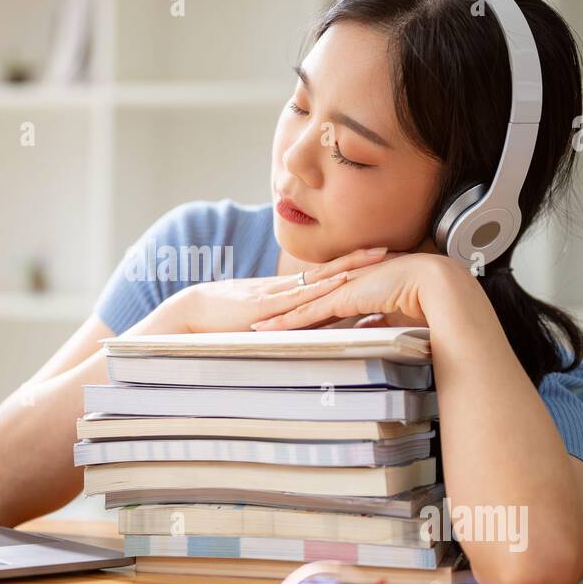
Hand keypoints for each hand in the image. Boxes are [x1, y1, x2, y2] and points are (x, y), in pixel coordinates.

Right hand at [153, 246, 391, 333]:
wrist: (189, 313)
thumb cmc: (219, 320)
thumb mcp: (257, 320)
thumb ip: (279, 323)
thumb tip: (299, 335)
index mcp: (284, 292)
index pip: (325, 276)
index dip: (352, 266)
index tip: (379, 259)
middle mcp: (284, 289)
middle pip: (330, 270)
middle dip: (362, 260)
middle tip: (393, 248)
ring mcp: (276, 296)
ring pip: (321, 277)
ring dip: (351, 267)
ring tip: (379, 257)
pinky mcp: (266, 307)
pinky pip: (300, 295)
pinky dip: (323, 288)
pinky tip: (342, 282)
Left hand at [248, 252, 461, 330]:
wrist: (436, 285)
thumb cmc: (423, 299)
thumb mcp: (393, 315)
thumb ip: (378, 320)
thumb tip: (367, 330)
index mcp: (357, 286)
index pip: (323, 300)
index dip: (304, 310)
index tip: (288, 319)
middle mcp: (345, 284)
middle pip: (305, 299)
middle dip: (281, 310)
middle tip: (259, 320)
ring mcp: (341, 289)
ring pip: (300, 306)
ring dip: (276, 317)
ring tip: (253, 327)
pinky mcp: (342, 298)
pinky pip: (308, 314)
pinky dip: (287, 322)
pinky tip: (270, 329)